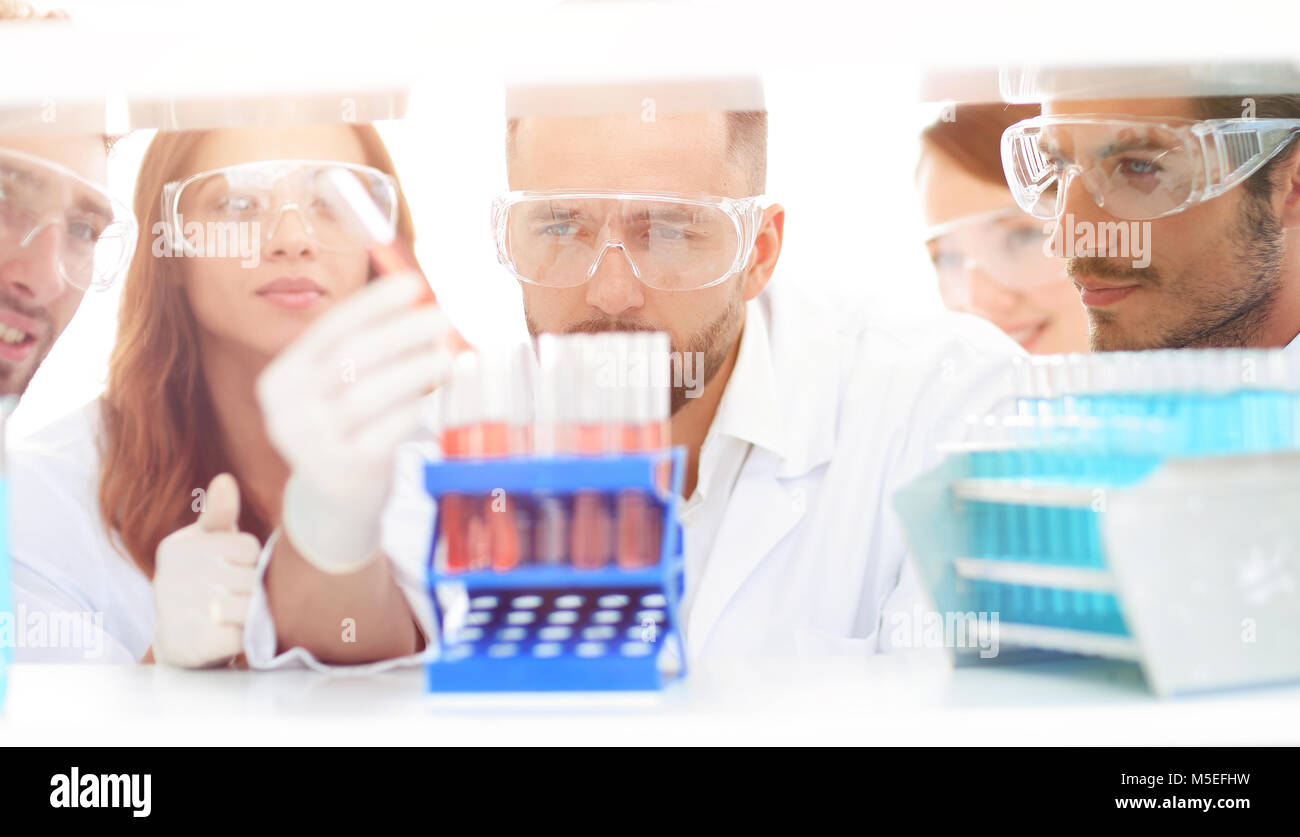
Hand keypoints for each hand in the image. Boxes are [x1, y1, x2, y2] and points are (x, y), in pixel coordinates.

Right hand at [152, 473, 260, 667]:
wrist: (183, 641)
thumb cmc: (206, 581)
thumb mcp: (211, 543)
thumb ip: (219, 515)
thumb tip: (224, 480)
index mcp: (177, 549)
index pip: (248, 547)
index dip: (250, 564)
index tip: (230, 573)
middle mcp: (171, 579)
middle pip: (251, 577)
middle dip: (252, 590)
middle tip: (233, 600)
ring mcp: (180, 614)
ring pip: (250, 606)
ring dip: (253, 615)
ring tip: (233, 618)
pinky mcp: (193, 645)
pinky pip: (243, 635)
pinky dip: (247, 637)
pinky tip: (231, 636)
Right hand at [257, 273, 454, 572]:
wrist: (335, 501)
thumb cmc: (349, 428)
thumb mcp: (341, 389)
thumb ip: (369, 350)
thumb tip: (423, 305)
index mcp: (282, 377)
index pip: (330, 329)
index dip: (374, 304)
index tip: (412, 284)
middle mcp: (286, 409)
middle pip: (349, 357)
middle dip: (401, 332)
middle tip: (442, 317)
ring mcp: (309, 443)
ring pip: (366, 394)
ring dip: (412, 369)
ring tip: (445, 356)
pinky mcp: (340, 471)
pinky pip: (381, 433)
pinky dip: (409, 411)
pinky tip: (431, 399)